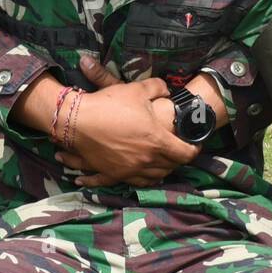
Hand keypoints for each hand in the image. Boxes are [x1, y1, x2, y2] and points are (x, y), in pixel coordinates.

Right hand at [55, 75, 198, 187]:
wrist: (77, 120)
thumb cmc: (110, 104)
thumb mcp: (138, 90)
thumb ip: (158, 88)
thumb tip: (167, 91)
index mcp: (157, 141)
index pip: (184, 153)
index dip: (193, 150)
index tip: (194, 145)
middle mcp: (146, 159)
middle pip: (170, 167)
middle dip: (177, 161)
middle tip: (177, 152)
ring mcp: (129, 170)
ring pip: (152, 178)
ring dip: (160, 173)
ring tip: (160, 166)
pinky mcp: (112, 174)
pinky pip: (127, 184)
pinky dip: (134, 182)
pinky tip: (134, 178)